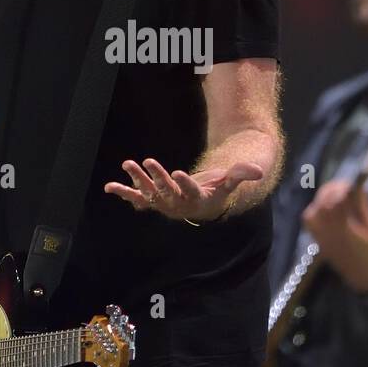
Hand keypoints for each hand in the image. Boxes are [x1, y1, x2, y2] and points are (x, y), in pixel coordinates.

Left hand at [104, 157, 263, 222]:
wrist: (203, 204)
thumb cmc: (218, 190)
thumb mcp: (230, 182)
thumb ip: (241, 174)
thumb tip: (258, 171)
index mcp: (198, 200)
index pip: (191, 192)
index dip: (184, 183)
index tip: (177, 173)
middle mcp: (178, 205)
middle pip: (167, 191)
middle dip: (157, 177)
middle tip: (148, 161)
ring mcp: (164, 203)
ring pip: (149, 192)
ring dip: (137, 179)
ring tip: (128, 164)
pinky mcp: (153, 199)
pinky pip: (137, 197)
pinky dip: (123, 192)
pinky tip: (109, 186)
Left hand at [302, 178, 367, 291]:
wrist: (362, 274)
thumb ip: (362, 206)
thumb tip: (357, 185)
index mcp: (345, 232)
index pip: (337, 204)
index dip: (343, 190)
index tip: (351, 183)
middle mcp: (329, 235)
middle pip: (323, 206)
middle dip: (332, 191)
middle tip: (344, 185)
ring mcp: (320, 238)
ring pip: (313, 212)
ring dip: (323, 200)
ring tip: (336, 194)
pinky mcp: (317, 239)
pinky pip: (309, 220)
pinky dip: (315, 209)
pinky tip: (327, 206)